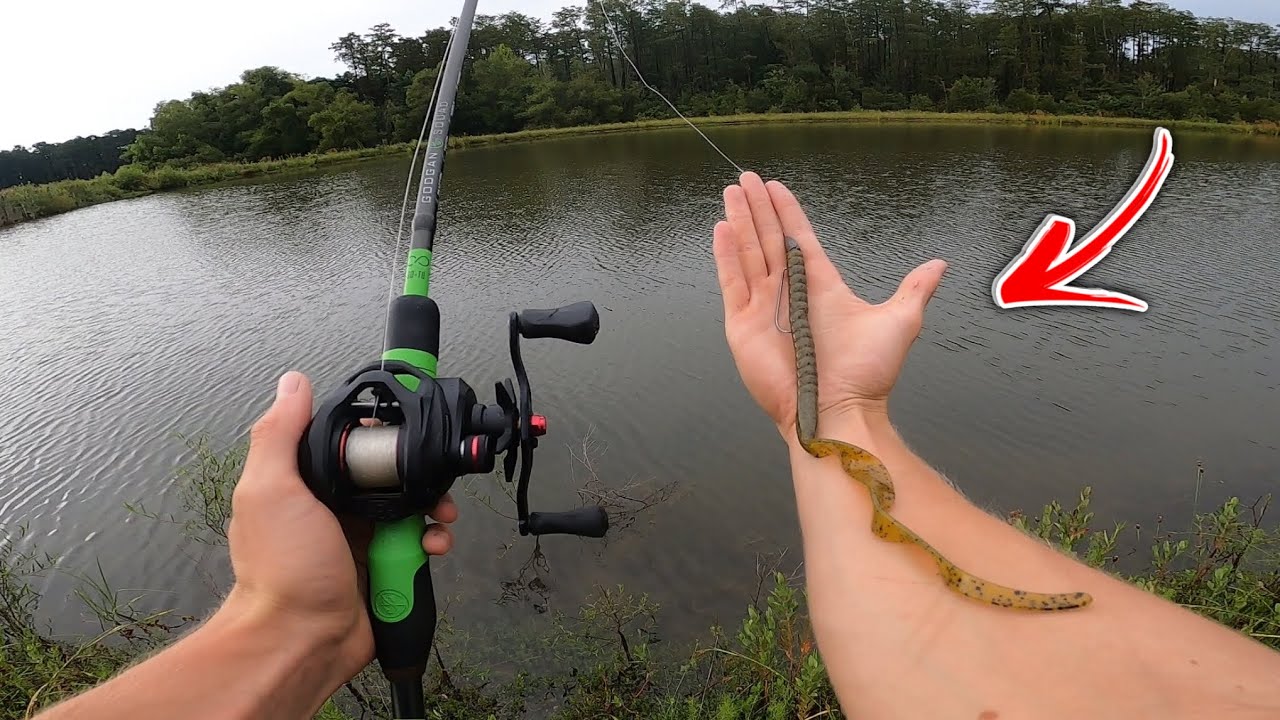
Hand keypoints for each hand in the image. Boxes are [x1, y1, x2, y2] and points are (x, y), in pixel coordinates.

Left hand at [222, 371, 457, 683]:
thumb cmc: (280, 571)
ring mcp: (363, 541)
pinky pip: (420, 546)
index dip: (381, 438)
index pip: (353, 446)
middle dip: (418, 476)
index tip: (404, 433)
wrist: (300, 641)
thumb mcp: (271, 490)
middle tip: (431, 482)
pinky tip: (431, 547)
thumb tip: (292, 383)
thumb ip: (280, 434)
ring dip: (432, 510)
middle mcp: (336, 510)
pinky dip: (432, 543)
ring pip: (412, 509)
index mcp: (308, 486)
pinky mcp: (386, 570)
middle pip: (391, 476)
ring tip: (438, 519)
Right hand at [712, 172, 946, 438]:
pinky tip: (722, 228)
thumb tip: (939, 265)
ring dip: (740, 221)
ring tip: (731, 191)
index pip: (798, 238)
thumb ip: (915, 290)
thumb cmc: (868, 373)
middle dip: (757, 207)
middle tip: (745, 177)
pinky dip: (726, 255)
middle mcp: (788, 291)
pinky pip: (732, 282)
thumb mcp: (900, 321)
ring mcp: (764, 307)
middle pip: (769, 238)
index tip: (775, 186)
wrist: (840, 410)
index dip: (787, 211)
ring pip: (748, 253)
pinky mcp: (744, 324)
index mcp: (819, 285)